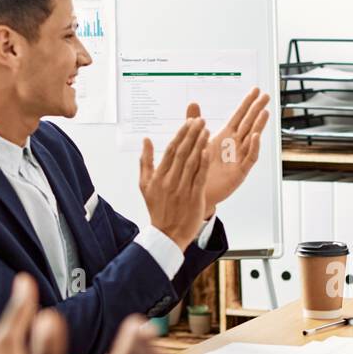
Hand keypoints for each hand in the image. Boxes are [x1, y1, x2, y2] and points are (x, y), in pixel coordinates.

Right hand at [139, 118, 210, 248]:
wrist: (167, 234)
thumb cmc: (157, 209)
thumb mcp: (145, 185)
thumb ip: (145, 161)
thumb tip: (146, 140)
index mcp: (159, 176)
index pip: (171, 149)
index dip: (181, 134)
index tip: (189, 121)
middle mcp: (170, 180)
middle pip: (182, 152)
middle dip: (192, 134)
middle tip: (200, 119)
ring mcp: (182, 189)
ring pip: (192, 162)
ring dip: (199, 144)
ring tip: (206, 129)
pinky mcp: (194, 198)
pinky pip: (199, 178)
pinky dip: (203, 164)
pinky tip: (207, 151)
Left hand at [186, 88, 270, 213]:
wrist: (196, 191)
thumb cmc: (198, 167)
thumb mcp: (196, 141)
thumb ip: (195, 122)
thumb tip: (193, 102)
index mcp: (225, 136)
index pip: (239, 116)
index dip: (247, 103)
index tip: (255, 90)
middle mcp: (235, 145)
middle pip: (249, 124)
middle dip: (257, 110)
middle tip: (266, 96)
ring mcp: (239, 158)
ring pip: (252, 139)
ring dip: (258, 126)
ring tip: (264, 112)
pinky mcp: (240, 172)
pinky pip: (249, 158)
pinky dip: (253, 147)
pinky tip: (255, 136)